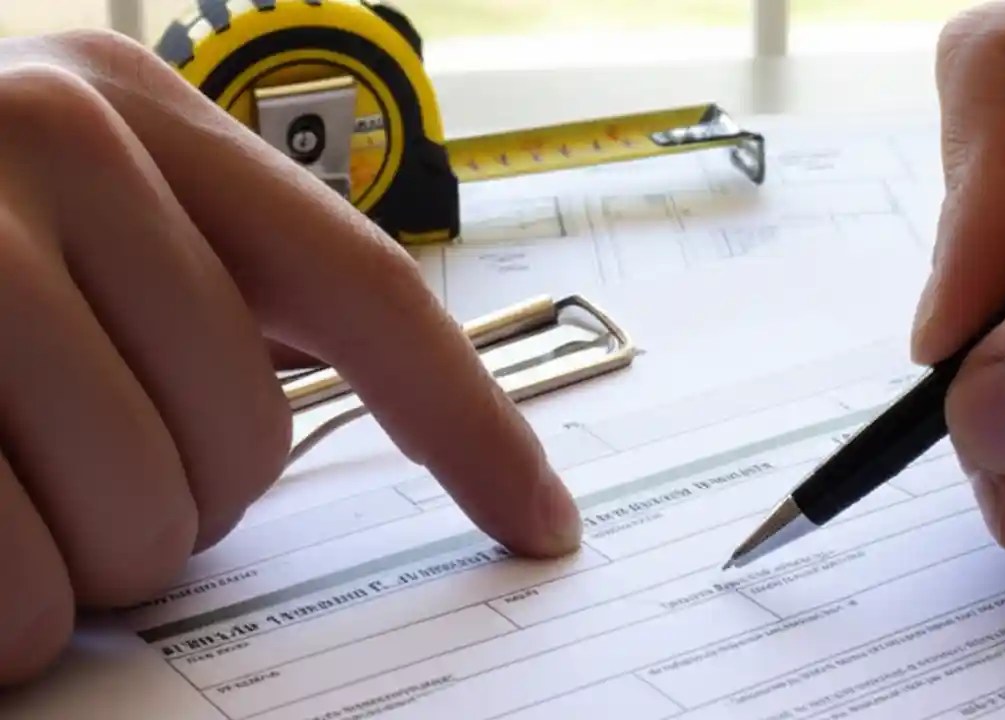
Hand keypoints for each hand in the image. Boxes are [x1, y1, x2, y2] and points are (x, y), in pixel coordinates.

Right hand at [0, 31, 579, 683]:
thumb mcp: (57, 213)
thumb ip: (193, 291)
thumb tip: (364, 438)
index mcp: (130, 113)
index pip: (365, 294)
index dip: (470, 425)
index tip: (541, 521)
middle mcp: (41, 143)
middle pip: (243, 440)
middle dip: (166, 499)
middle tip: (57, 461)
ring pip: (138, 527)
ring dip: (73, 561)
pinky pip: (12, 592)